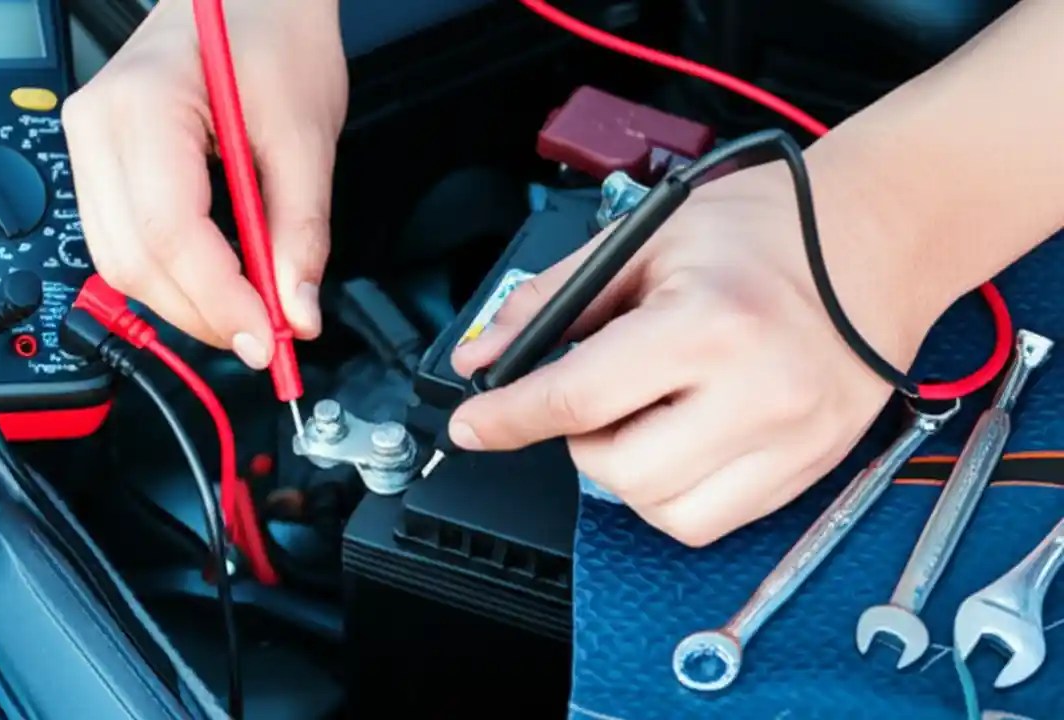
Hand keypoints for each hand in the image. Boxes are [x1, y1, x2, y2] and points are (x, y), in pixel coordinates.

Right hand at [63, 0, 346, 367]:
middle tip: (265, 336)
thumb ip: (301, 230)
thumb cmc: (273, 34)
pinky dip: (171, 274)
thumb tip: (298, 311)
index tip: (267, 337)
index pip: (169, 231)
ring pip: (119, 260)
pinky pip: (122, 240)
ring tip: (248, 312)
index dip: (219, 299)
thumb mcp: (305, 134)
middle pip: (132, 258)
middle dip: (202, 313)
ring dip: (185, 302)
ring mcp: (89, 143)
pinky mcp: (101, 161)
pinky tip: (218, 281)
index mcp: (145, 104)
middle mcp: (98, 125)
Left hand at [449, 160, 947, 546]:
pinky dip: (675, 491)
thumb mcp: (645, 239)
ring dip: (628, 472)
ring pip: (663, 511)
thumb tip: (486, 355)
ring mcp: (792, 441)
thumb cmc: (770, 227)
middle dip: (582, 438)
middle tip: (601, 391)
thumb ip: (552, 299)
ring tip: (649, 411)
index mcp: (709, 324)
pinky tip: (685, 435)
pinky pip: (713, 520)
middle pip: (618, 470)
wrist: (879, 238)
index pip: (579, 396)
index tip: (474, 425)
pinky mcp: (811, 468)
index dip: (510, 417)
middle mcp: (758, 393)